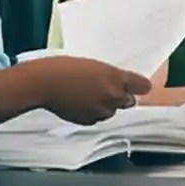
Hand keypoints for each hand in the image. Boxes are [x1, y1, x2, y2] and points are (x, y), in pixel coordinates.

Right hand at [32, 57, 152, 125]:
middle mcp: (113, 95)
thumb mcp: (94, 65)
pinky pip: (97, 118)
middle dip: (121, 97)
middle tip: (106, 89)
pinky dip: (92, 113)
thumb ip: (111, 75)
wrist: (42, 82)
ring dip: (106, 105)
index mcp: (115, 76)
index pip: (142, 86)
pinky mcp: (89, 120)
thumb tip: (121, 83)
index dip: (140, 86)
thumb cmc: (65, 67)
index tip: (138, 86)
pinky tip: (79, 103)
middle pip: (129, 101)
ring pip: (112, 111)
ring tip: (88, 95)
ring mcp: (101, 110)